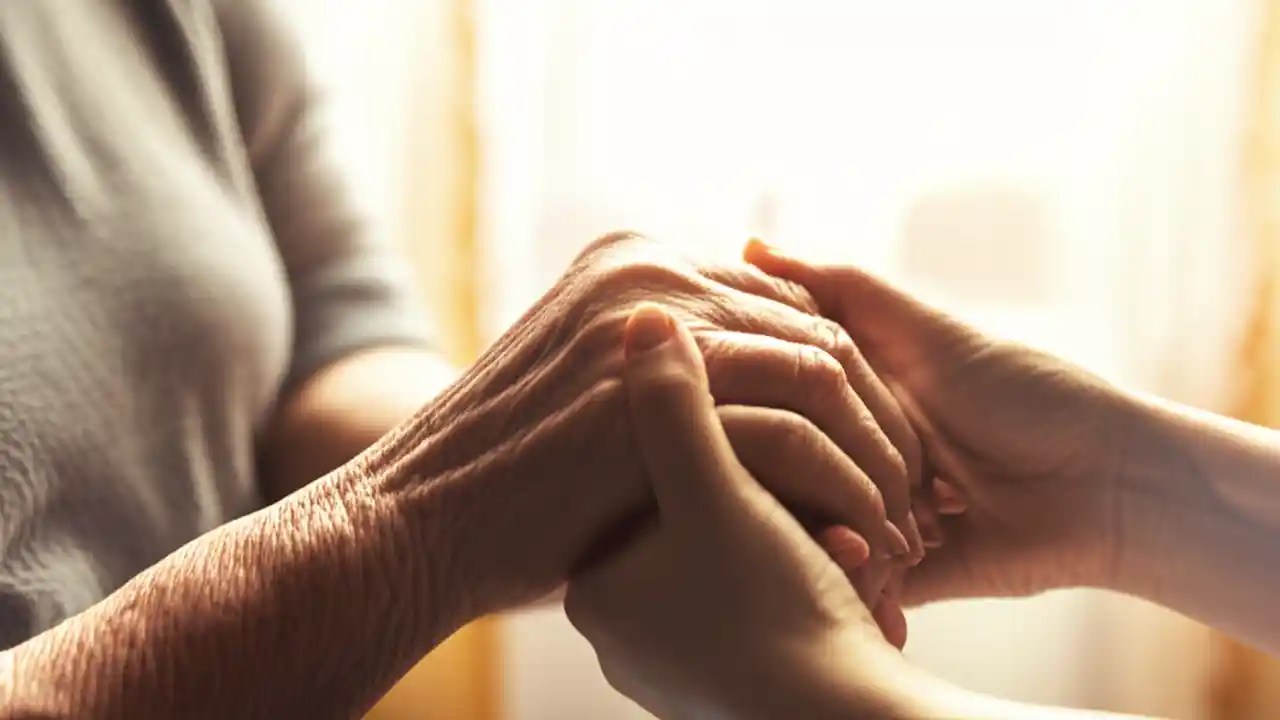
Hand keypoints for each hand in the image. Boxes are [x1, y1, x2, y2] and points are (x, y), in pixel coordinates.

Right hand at [372, 232, 920, 620]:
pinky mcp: (650, 389)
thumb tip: (763, 404)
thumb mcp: (590, 400)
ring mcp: (646, 324)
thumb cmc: (512, 484)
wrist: (420, 523)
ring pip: (820, 371)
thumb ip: (665, 374)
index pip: (785, 308)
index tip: (881, 456)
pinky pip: (791, 425)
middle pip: (817, 331)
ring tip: (898, 528)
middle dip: (880, 418)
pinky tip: (859, 544)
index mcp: (634, 263)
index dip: (850, 384)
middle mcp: (646, 274)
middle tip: (914, 495)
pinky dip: (840, 487)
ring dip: (874, 455)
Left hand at [565, 305, 921, 719]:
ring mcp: (672, 653)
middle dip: (769, 502)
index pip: (641, 474)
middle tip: (815, 515)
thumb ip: (674, 405)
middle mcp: (620, 624)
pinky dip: (804, 574)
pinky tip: (844, 576)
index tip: (769, 456)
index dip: (718, 447)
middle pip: (693, 514)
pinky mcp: (728, 671)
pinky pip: (762, 592)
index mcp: (591, 581)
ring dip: (798, 535)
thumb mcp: (718, 495)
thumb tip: (643, 316)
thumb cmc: (775, 620)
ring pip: (737, 552)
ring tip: (841, 555)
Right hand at [748, 241, 1130, 602]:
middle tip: (764, 464)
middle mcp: (857, 451)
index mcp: (856, 392)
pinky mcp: (901, 576)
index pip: (774, 392)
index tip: (717, 389)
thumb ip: (841, 288)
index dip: (746, 391)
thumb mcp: (924, 328)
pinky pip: (851, 583)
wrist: (1107, 486)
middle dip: (776, 467)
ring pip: (808, 525)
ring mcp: (875, 515)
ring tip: (830, 512)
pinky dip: (850, 576)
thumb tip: (747, 245)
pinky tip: (854, 557)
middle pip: (783, 463)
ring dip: (815, 523)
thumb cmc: (1025, 394)